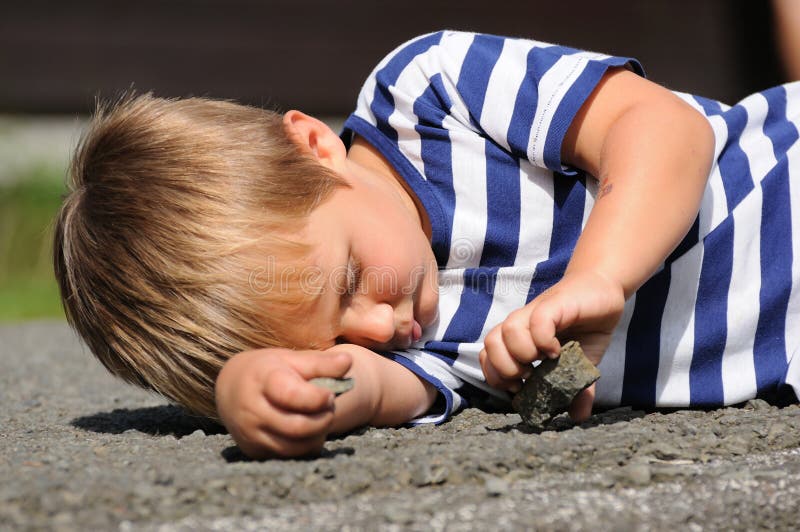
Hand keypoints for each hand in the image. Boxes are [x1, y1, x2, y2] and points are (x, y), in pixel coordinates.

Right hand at [215, 348, 351, 458]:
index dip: (318, 398)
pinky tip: (309, 430)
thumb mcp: (291, 359)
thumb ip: (320, 362)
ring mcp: (250, 433)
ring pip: (294, 447)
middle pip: (298, 427)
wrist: (231, 387)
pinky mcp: (253, 450)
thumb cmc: (269, 370)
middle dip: (323, 418)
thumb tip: (348, 362)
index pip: (292, 396)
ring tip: (321, 417)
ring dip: (317, 434)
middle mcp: (252, 409)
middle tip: (330, 407)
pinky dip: (305, 446)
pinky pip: (288, 456)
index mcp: (263, 380)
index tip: (330, 394)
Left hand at [479, 270, 624, 419]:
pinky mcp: (553, 305)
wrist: (602, 290)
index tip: (520, 388)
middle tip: (530, 376)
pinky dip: (543, 340)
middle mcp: (521, 324)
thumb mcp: (580, 364)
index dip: (497, 376)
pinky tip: (557, 350)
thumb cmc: (585, 327)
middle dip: (507, 368)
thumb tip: (579, 417)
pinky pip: (536, 322)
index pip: (488, 356)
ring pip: (507, 332)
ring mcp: (535, 313)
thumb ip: (576, 390)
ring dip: (523, 353)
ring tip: (545, 360)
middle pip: (490, 345)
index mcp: (519, 339)